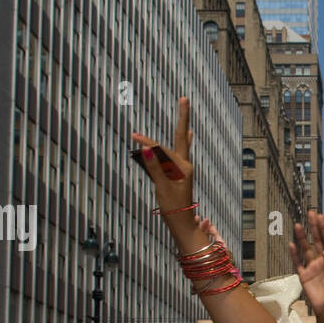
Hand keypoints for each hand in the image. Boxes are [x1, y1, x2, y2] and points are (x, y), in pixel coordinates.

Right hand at [131, 96, 195, 230]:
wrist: (182, 223)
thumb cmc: (173, 208)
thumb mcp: (162, 188)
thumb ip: (155, 168)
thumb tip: (147, 149)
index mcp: (183, 168)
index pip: (162, 149)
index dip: (148, 142)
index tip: (134, 136)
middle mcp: (185, 165)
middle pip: (182, 137)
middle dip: (182, 117)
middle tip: (183, 99)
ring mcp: (184, 169)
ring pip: (181, 144)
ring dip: (181, 127)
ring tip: (185, 111)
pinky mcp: (180, 173)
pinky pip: (180, 152)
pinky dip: (182, 141)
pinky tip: (188, 135)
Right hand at [290, 211, 323, 316]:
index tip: (320, 217)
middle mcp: (322, 261)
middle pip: (317, 240)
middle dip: (314, 227)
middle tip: (311, 213)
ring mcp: (312, 267)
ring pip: (306, 248)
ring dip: (302, 237)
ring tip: (298, 225)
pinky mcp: (304, 276)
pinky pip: (297, 262)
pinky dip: (294, 254)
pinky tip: (291, 244)